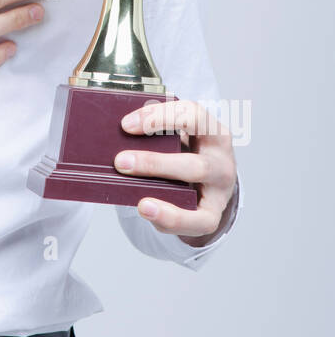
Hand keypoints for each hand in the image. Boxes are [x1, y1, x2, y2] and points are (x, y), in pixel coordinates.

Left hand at [114, 99, 237, 245]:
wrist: (210, 184)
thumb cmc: (186, 154)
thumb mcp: (178, 139)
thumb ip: (154, 135)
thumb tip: (115, 136)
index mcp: (212, 132)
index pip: (192, 114)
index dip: (159, 117)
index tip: (126, 125)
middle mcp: (221, 159)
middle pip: (193, 160)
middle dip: (154, 162)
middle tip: (120, 161)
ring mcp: (221, 189)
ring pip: (195, 188)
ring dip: (163, 191)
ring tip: (140, 201)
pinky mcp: (214, 214)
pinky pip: (197, 221)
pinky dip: (172, 218)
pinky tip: (147, 210)